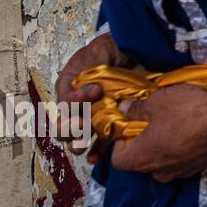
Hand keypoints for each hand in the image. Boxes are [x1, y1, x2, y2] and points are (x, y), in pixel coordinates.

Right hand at [56, 32, 126, 160]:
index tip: (96, 90)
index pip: (64, 102)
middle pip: (65, 125)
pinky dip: (97, 152)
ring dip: (78, 144)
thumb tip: (86, 91)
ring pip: (79, 138)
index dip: (75, 101)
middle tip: (83, 126)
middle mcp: (80, 104)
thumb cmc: (116, 48)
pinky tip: (97, 158)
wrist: (142, 50)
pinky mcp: (114, 122)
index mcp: (70, 87)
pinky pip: (101, 143)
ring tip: (83, 146)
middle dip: (69, 130)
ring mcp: (97, 115)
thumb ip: (86, 69)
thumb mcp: (97, 52)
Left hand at [111, 86, 206, 181]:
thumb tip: (124, 109)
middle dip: (144, 143)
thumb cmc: (188, 110)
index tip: (130, 126)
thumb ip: (135, 109)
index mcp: (142, 159)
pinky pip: (183, 160)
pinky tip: (192, 131)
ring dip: (164, 147)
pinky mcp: (200, 167)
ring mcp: (181, 172)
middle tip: (152, 123)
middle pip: (142, 161)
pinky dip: (183, 149)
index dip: (120, 142)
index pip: (117, 159)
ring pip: (163, 162)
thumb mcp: (156, 102)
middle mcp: (159, 172)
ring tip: (175, 126)